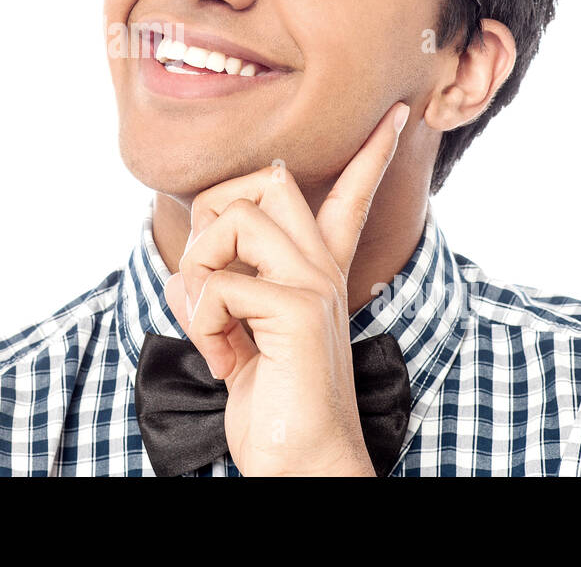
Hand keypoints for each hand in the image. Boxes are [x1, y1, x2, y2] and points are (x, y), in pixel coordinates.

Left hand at [163, 100, 409, 476]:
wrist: (300, 464)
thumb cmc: (271, 407)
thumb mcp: (237, 340)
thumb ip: (217, 296)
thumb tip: (185, 271)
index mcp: (317, 275)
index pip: (346, 199)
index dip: (369, 155)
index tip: (395, 117)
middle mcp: (323, 271)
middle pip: (268, 181)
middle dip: (214, 210)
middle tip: (209, 273)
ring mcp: (314, 286)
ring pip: (233, 218)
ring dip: (199, 272)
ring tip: (215, 328)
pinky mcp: (298, 311)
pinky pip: (217, 286)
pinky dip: (202, 323)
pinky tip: (224, 359)